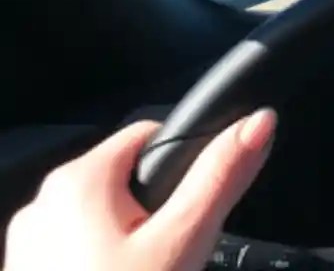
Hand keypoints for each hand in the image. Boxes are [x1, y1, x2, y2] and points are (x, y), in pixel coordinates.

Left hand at [3, 108, 275, 270]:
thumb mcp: (183, 242)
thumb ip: (220, 178)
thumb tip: (258, 122)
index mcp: (77, 181)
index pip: (150, 137)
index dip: (185, 165)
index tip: (197, 207)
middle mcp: (42, 204)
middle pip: (127, 183)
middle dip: (159, 213)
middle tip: (176, 256)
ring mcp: (29, 244)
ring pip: (104, 222)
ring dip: (133, 243)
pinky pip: (79, 254)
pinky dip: (106, 266)